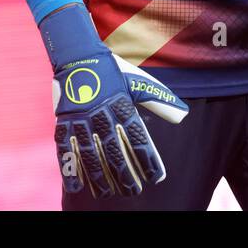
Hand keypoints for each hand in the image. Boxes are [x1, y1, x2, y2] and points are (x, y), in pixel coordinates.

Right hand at [41, 5, 188, 197]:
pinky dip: (70, 168)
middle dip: (124, 173)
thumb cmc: (113, 70)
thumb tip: (183, 115)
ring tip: (107, 193)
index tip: (156, 176)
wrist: (78, 54)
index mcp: (122, 105)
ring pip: (90, 154)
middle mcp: (102, 114)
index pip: (138, 137)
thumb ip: (160, 101)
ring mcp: (81, 119)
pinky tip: (76, 187)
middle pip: (114, 150)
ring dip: (99, 176)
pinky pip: (66, 149)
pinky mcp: (64, 122)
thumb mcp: (139, 82)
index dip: (147, 158)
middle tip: (134, 191)